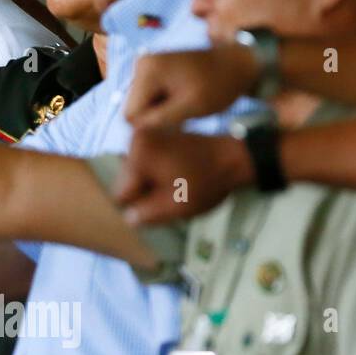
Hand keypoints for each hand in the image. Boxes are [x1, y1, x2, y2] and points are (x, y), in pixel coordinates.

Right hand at [114, 129, 252, 225]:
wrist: (234, 158)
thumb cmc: (206, 181)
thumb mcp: (177, 206)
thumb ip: (147, 215)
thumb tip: (128, 219)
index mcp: (138, 154)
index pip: (122, 192)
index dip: (139, 206)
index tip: (158, 207)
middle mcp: (135, 139)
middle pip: (127, 180)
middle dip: (143, 192)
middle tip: (168, 197)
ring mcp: (145, 135)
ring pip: (135, 173)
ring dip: (149, 184)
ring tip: (173, 186)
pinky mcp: (155, 136)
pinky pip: (144, 163)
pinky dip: (154, 173)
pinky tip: (173, 178)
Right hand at [123, 44, 258, 128]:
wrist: (236, 64)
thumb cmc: (218, 86)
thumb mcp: (192, 107)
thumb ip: (161, 120)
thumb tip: (135, 130)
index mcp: (148, 71)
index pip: (131, 114)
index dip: (152, 124)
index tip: (177, 120)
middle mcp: (140, 65)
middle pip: (133, 108)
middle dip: (155, 116)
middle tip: (183, 112)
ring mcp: (145, 66)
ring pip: (139, 104)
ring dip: (159, 111)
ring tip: (183, 105)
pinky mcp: (151, 70)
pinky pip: (147, 97)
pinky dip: (161, 103)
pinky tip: (180, 99)